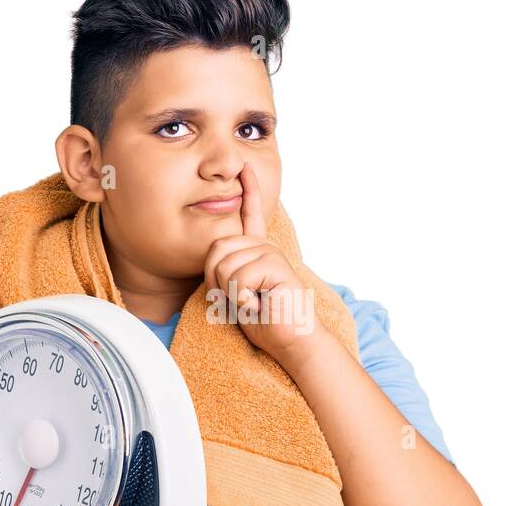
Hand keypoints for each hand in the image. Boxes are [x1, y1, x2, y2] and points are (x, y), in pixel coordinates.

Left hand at [202, 162, 323, 363]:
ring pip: (224, 266)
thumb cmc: (263, 319)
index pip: (250, 214)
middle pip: (215, 250)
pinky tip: (260, 304)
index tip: (245, 166)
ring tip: (252, 302)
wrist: (289, 339)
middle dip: (216, 281)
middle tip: (239, 298)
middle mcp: (264, 247)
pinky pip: (239, 278)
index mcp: (256, 250)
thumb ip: (225, 270)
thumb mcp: (235, 292)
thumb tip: (217, 254)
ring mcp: (271, 254)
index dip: (248, 189)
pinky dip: (243, 299)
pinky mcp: (276, 265)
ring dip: (231, 293)